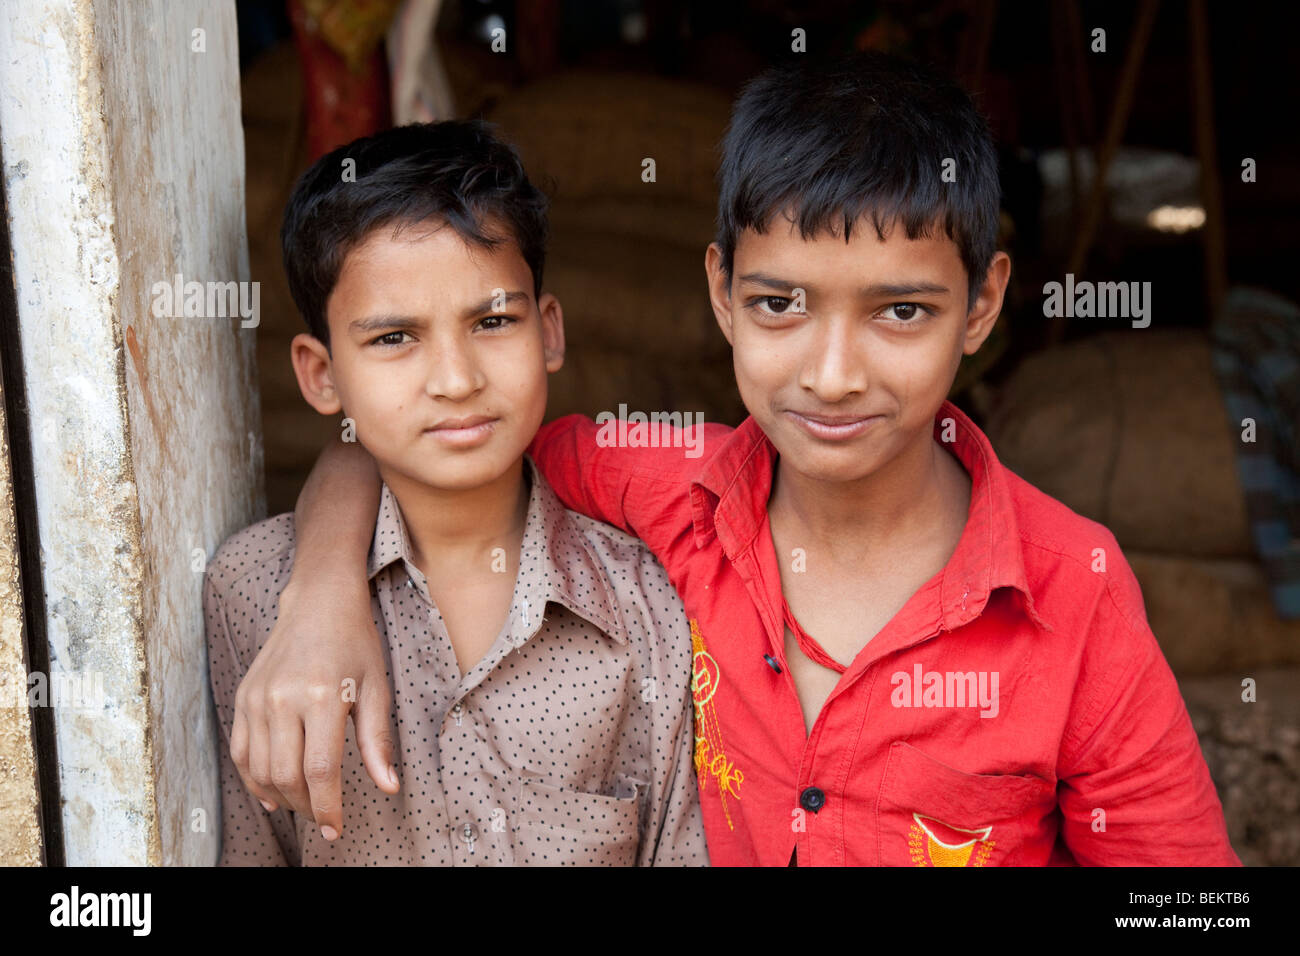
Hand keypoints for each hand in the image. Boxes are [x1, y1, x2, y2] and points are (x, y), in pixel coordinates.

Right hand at [230, 574, 397, 839]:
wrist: (319, 603)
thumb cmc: (355, 644)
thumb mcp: (376, 689)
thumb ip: (377, 742)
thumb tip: (389, 787)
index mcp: (323, 696)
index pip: (320, 770)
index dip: (327, 807)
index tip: (335, 829)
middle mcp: (283, 699)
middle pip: (286, 776)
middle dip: (306, 807)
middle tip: (322, 817)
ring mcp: (257, 698)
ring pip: (259, 769)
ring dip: (280, 797)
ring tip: (303, 805)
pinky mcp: (243, 697)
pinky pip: (241, 752)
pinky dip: (254, 779)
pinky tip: (273, 792)